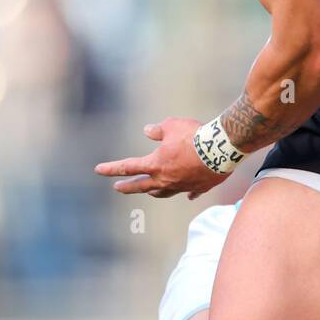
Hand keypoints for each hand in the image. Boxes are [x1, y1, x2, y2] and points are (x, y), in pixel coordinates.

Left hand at [94, 118, 225, 199]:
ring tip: (149, 191)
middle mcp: (166, 179)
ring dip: (154, 192)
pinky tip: (188, 194)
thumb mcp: (172, 125)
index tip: (98, 170)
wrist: (221, 148)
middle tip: (117, 187)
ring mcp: (183, 186)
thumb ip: (157, 130)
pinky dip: (187, 193)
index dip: (111, 168)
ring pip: (163, 192)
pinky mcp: (200, 187)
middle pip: (142, 186)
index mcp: (156, 164)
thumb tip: (147, 130)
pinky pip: (190, 193)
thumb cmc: (194, 134)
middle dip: (128, 187)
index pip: (128, 166)